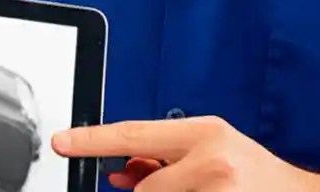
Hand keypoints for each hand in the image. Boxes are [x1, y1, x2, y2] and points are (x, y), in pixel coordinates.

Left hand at [51, 116, 319, 190]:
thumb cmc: (257, 177)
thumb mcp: (213, 153)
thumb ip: (165, 159)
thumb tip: (121, 174)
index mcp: (206, 133)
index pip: (134, 134)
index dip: (93, 140)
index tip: (62, 142)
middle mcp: (211, 161)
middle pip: (146, 189)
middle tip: (192, 189)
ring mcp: (218, 191)